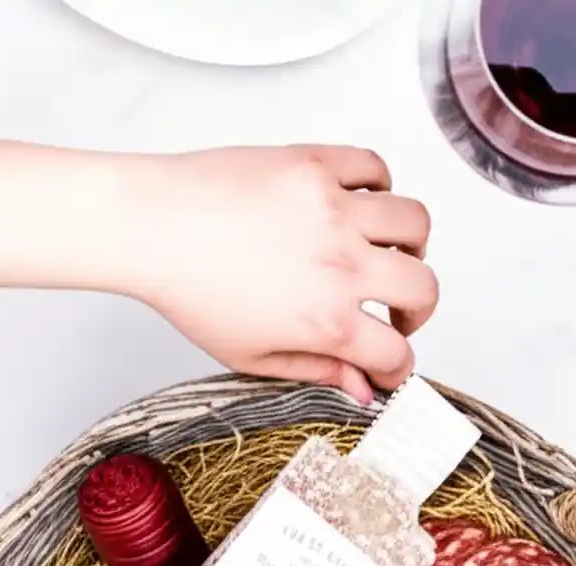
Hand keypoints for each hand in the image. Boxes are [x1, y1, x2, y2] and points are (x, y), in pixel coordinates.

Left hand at [123, 145, 437, 402]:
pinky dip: (379, 185)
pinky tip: (359, 204)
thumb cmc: (188, 289)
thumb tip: (360, 390)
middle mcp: (341, 264)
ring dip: (410, 246)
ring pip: (415, 223)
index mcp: (327, 319)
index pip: (396, 352)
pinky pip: (375, 167)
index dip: (397, 367)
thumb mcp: (250, 354)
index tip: (388, 363)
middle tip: (396, 312)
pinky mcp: (317, 164)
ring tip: (386, 253)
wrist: (151, 226)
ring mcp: (334, 209)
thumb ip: (315, 371)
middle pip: (423, 288)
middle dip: (417, 310)